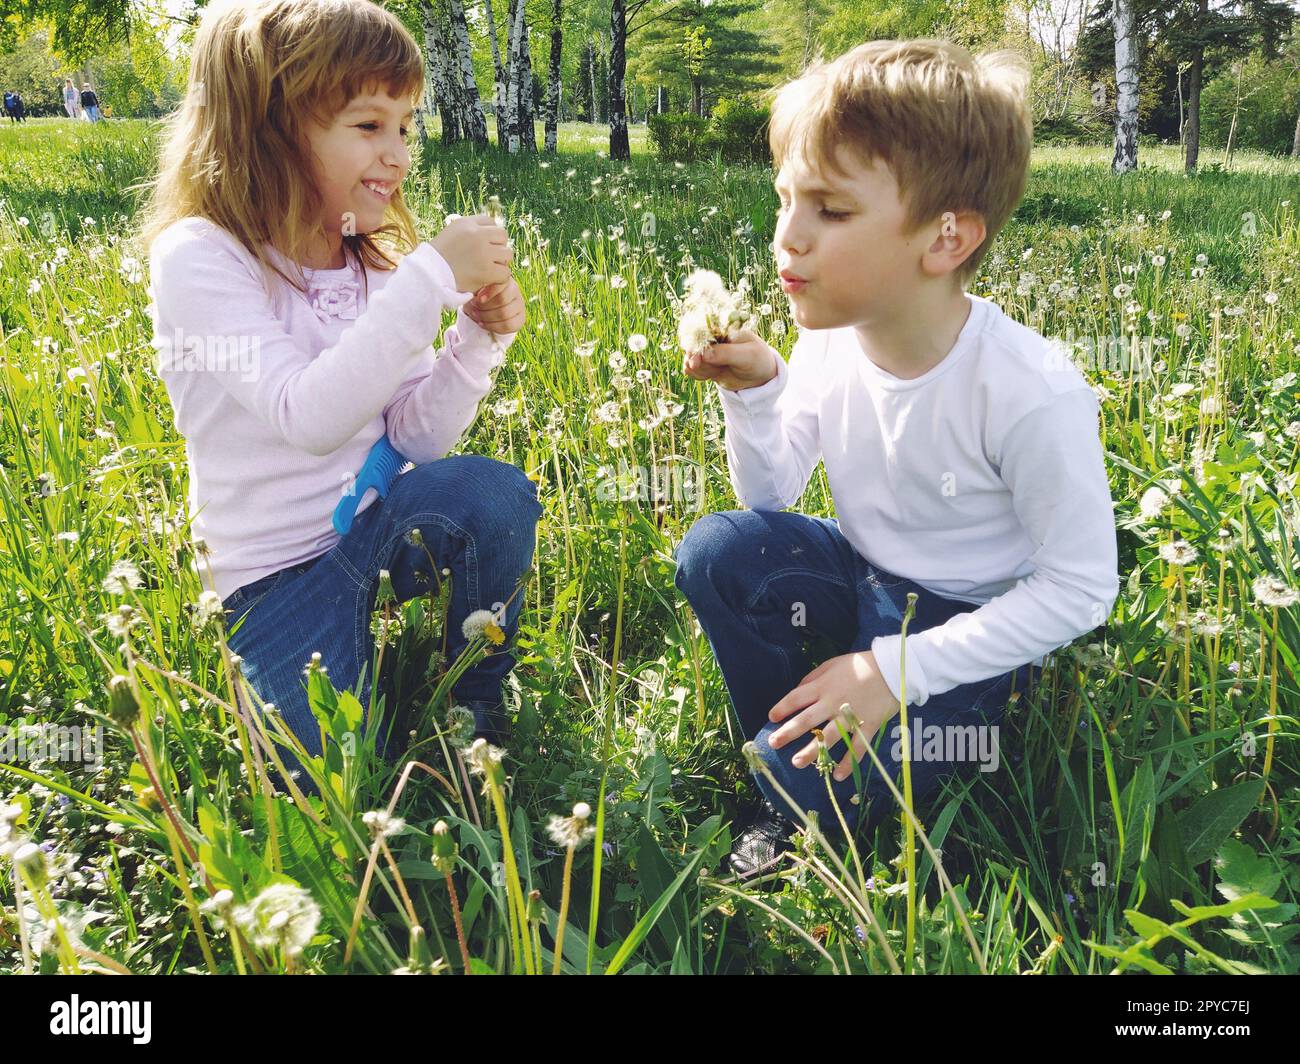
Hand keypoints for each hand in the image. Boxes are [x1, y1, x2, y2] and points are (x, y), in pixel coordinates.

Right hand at [430, 213, 511, 292]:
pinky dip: (499, 278)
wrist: (427, 276)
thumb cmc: (437, 259)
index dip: (490, 235)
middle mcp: (476, 234)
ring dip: (501, 263)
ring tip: (490, 270)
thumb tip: (488, 231)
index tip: (484, 246)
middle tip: (491, 259)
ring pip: (507, 254)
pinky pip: (505, 272)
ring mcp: (483, 251)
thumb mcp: (450, 235)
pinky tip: (489, 281)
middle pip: (502, 235)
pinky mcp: (487, 270)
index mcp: (466, 223)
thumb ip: (468, 231)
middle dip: (499, 247)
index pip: (490, 221)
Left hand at [463, 277, 524, 335]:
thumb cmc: (478, 294)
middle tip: (473, 307)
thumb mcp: (476, 288)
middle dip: (484, 306)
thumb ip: (476, 287)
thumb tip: (473, 293)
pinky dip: (492, 326)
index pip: (502, 283)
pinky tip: (482, 323)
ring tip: (475, 315)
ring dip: (486, 317)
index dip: (490, 292)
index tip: (478, 298)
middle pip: (502, 300)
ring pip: (504, 314)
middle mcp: (515, 290)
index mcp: (505, 278)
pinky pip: (508, 325)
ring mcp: (519, 305)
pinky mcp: (520, 319)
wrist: (484, 309)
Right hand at [682, 327, 778, 391]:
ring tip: (716, 372)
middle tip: (695, 366)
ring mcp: (707, 350)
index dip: (694, 342)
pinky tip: (710, 376)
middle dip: (693, 357)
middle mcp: (713, 337)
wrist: (759, 376)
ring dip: (698, 368)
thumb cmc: (758, 360)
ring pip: (690, 357)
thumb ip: (726, 354)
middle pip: (692, 343)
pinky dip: (697, 374)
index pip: (702, 329)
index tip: (694, 359)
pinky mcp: (704, 362)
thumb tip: (705, 354)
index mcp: (724, 327)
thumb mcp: (747, 356)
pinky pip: (691, 368)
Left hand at [768, 651, 899, 781]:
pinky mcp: (868, 726)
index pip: (796, 698)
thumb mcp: (832, 664)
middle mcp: (833, 702)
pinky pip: (857, 748)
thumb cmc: (860, 665)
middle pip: (806, 720)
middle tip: (773, 743)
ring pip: (828, 737)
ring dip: (812, 752)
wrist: (893, 669)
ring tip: (797, 763)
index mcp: (823, 686)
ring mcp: (850, 716)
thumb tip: (798, 689)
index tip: (772, 718)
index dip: (782, 708)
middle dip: (788, 732)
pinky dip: (848, 763)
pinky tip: (837, 775)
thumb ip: (813, 677)